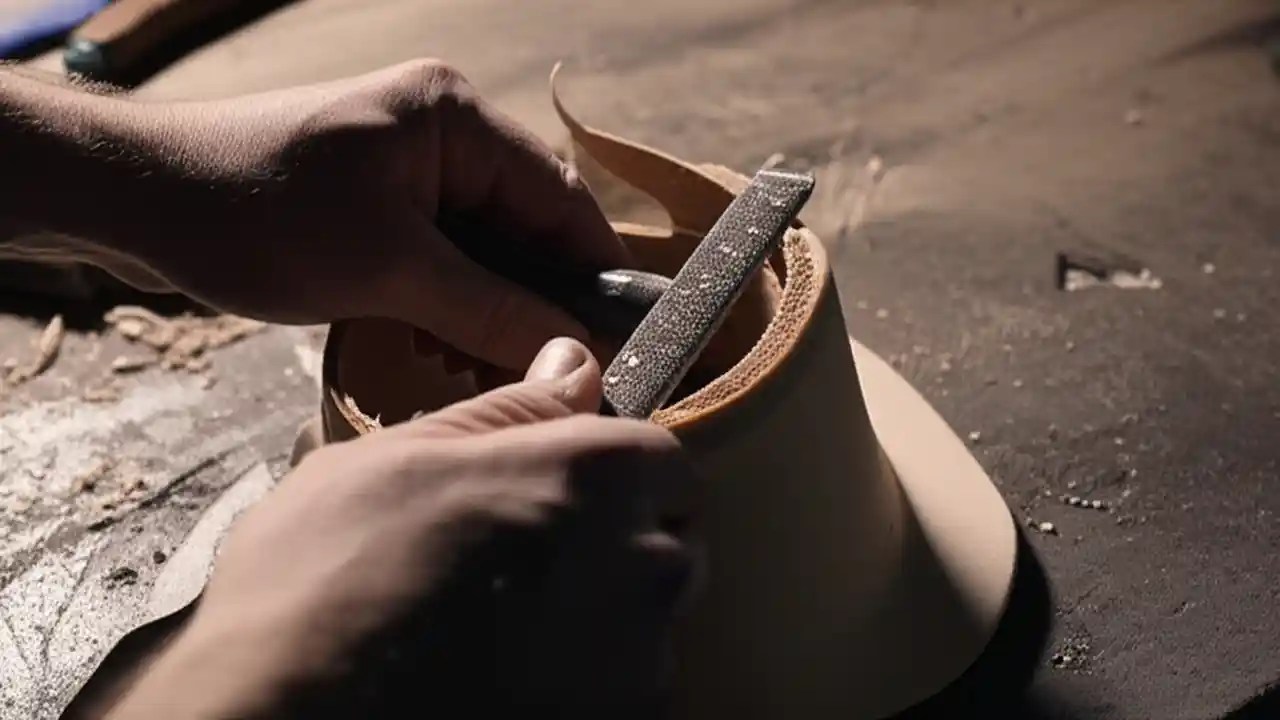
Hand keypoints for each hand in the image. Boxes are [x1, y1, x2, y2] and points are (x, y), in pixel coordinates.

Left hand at [2, 61, 628, 369]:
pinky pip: (441, 253)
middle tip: (560, 372)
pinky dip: (453, 301)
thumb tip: (571, 352)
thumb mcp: (386, 269)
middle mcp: (441, 131)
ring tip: (508, 371)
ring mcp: (406, 164)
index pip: (560, 197)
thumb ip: (487, 309)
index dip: (594, 273)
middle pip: (525, 224)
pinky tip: (456, 349)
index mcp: (455, 117)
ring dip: (495, 306)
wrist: (133, 197)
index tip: (622, 341)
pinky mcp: (375, 199)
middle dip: (540, 298)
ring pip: (484, 246)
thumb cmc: (255, 214)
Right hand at [109, 338, 697, 717]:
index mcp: (594, 477)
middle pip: (666, 543)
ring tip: (499, 633)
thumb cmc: (323, 581)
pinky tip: (503, 681)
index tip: (566, 496)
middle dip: (611, 550)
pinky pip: (623, 694)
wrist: (285, 715)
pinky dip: (581, 688)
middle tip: (517, 569)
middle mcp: (643, 565)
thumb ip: (510, 410)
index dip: (614, 475)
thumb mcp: (399, 457)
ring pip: (645, 626)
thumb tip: (572, 363)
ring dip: (597, 624)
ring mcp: (639, 661)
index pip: (664, 461)